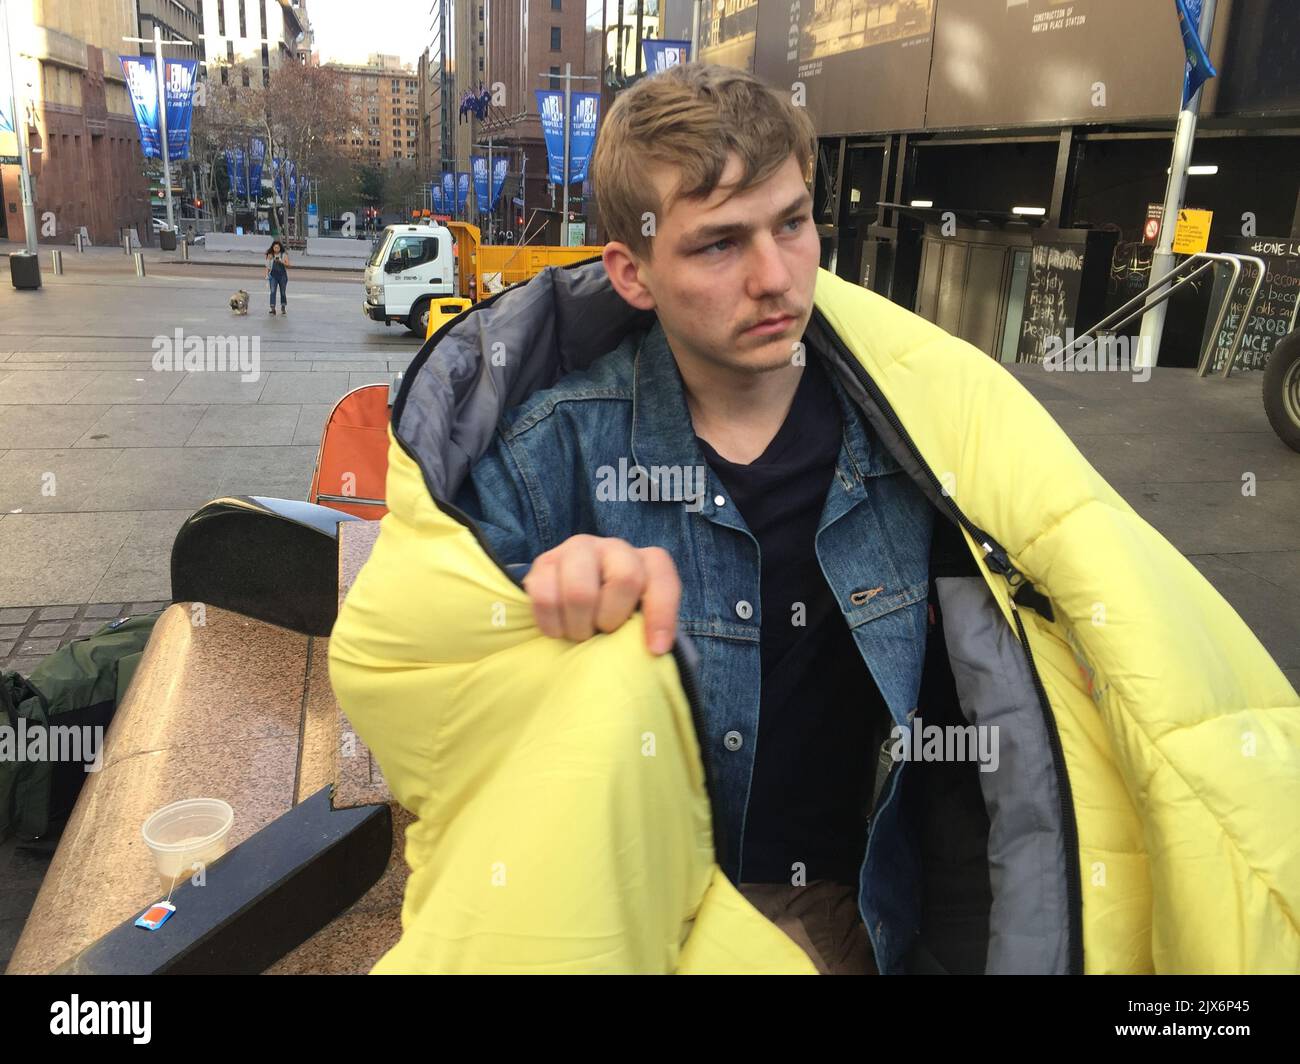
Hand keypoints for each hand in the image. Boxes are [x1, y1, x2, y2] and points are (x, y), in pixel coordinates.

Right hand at [522, 535, 680, 654]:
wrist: (570, 596)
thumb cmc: (614, 613)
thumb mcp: (639, 617)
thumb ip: (648, 626)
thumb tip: (654, 650)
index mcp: (647, 561)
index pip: (663, 581)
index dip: (662, 616)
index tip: (656, 649)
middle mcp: (615, 548)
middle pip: (625, 579)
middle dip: (613, 618)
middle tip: (603, 632)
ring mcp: (578, 549)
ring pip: (581, 592)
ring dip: (579, 626)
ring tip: (579, 633)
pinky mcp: (545, 561)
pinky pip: (546, 598)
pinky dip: (552, 624)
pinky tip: (558, 630)